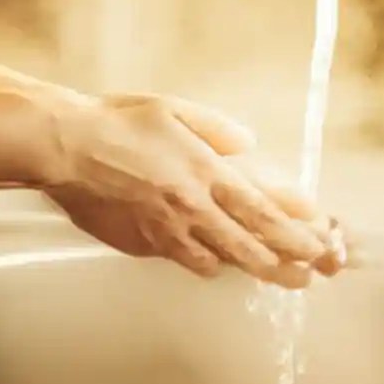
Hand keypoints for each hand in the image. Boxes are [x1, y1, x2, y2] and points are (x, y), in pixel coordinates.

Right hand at [44, 93, 345, 288]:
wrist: (65, 147)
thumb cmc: (117, 122)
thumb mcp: (174, 108)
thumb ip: (217, 128)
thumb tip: (247, 143)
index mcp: (205, 171)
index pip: (262, 212)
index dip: (295, 233)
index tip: (319, 243)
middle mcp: (192, 207)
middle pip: (250, 248)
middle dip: (286, 265)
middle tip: (310, 275)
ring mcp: (167, 231)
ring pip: (220, 262)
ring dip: (250, 269)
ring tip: (276, 274)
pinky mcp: (143, 244)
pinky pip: (185, 260)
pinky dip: (207, 263)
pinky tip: (217, 262)